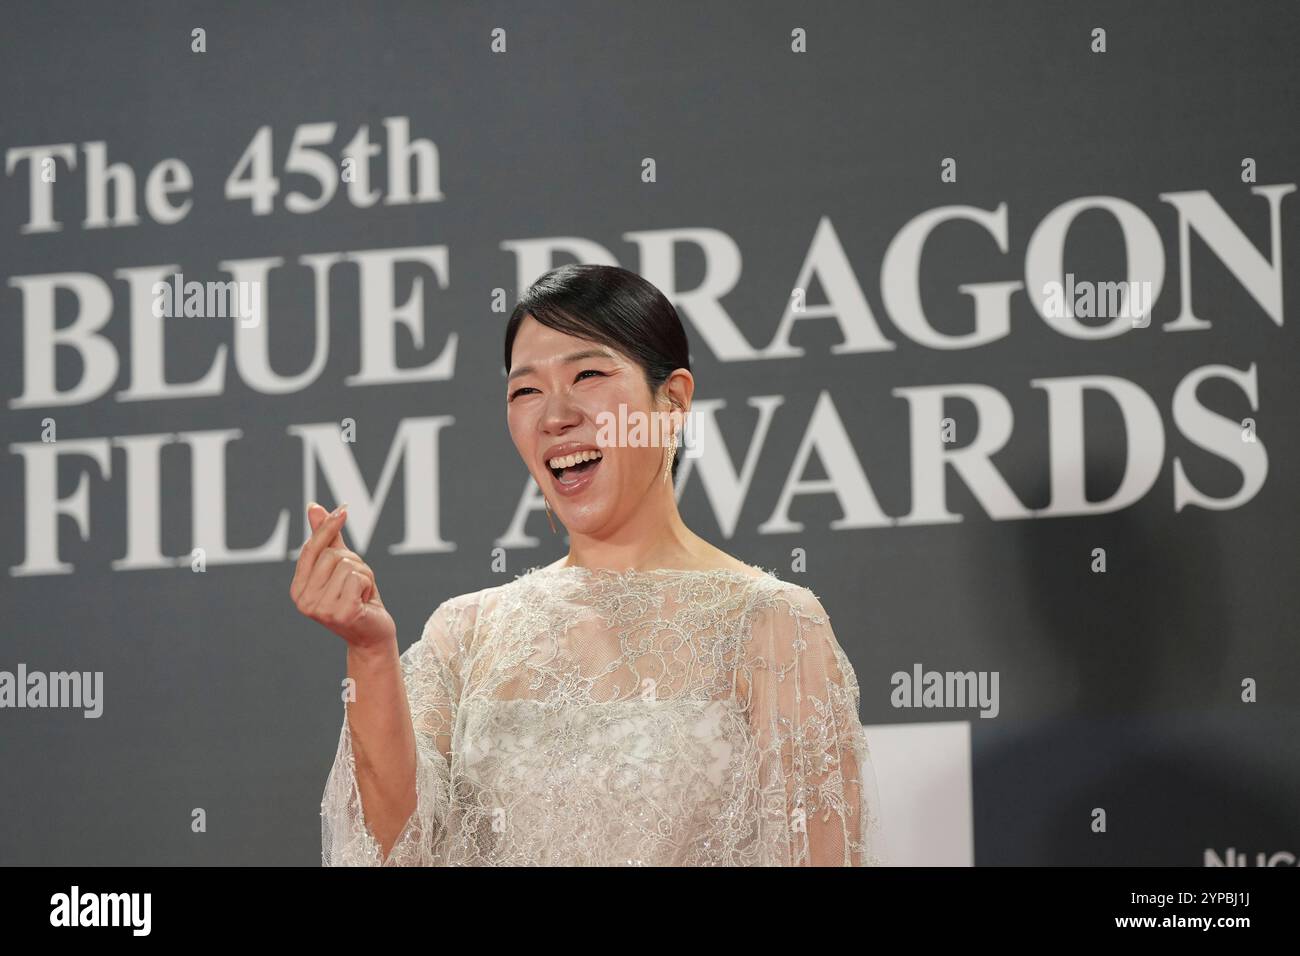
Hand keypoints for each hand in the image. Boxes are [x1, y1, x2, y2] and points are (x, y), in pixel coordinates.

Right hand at [289, 502, 395, 651]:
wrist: (372, 635)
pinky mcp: (341, 613)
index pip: (311, 549)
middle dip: (353, 562)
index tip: (344, 510)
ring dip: (363, 574)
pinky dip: (368, 584)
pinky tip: (365, 600)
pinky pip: (358, 578)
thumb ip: (326, 539)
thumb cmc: (356, 598)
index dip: (328, 527)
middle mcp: (304, 601)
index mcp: (298, 589)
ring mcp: (321, 609)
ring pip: (347, 565)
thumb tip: (313, 507)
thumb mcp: (340, 566)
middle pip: (332, 555)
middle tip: (356, 583)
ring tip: (360, 593)